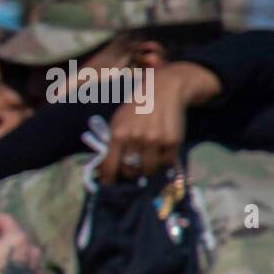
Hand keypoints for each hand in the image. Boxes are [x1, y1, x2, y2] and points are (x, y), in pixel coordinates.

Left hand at [100, 61, 217, 182]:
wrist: (163, 90)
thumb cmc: (136, 108)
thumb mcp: (117, 121)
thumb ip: (110, 143)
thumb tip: (101, 167)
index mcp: (118, 134)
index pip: (110, 165)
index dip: (108, 178)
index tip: (108, 184)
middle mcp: (137, 138)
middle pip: (131, 170)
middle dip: (130, 173)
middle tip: (132, 169)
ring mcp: (156, 140)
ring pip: (149, 169)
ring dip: (147, 169)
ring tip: (147, 160)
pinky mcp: (173, 140)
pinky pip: (167, 162)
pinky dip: (163, 160)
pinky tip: (161, 151)